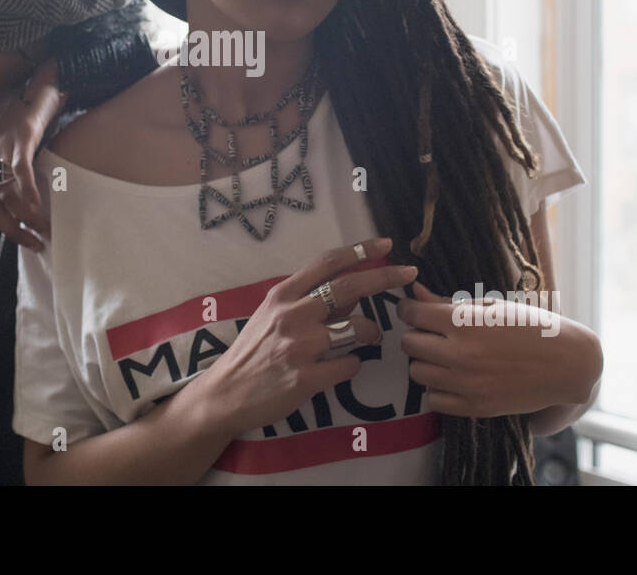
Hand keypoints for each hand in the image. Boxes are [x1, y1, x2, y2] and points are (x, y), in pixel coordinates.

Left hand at [0, 73, 60, 259]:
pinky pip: (21, 169)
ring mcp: (1, 147)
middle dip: (11, 232)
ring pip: (5, 192)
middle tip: (34, 245)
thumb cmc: (31, 128)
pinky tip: (38, 206)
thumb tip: (25, 215)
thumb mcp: (14, 158)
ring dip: (25, 217)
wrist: (38, 89)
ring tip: (45, 229)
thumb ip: (13, 181)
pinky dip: (28, 191)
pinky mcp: (21, 136)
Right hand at [189, 238, 418, 437]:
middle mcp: (291, 314)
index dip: (360, 250)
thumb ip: (307, 301)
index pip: (327, 263)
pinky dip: (353, 364)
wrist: (227, 392)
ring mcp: (299, 346)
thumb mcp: (271, 315)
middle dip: (384, 277)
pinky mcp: (305, 377)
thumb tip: (348, 294)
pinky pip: (349, 365)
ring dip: (371, 331)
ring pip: (355, 328)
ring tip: (371, 338)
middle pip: (348, 287)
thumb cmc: (253, 351)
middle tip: (409, 273)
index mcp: (283, 294)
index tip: (386, 245)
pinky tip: (343, 367)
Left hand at [398, 281, 599, 418]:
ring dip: (425, 362)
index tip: (415, 312)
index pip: (411, 314)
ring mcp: (468, 383)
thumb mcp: (492, 306)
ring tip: (443, 356)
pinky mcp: (476, 407)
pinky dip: (438, 389)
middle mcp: (461, 353)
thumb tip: (415, 292)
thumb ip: (447, 302)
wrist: (567, 364)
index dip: (409, 310)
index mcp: (465, 322)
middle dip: (416, 335)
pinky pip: (434, 400)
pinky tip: (452, 378)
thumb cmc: (531, 327)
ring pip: (417, 373)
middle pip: (409, 344)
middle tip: (432, 334)